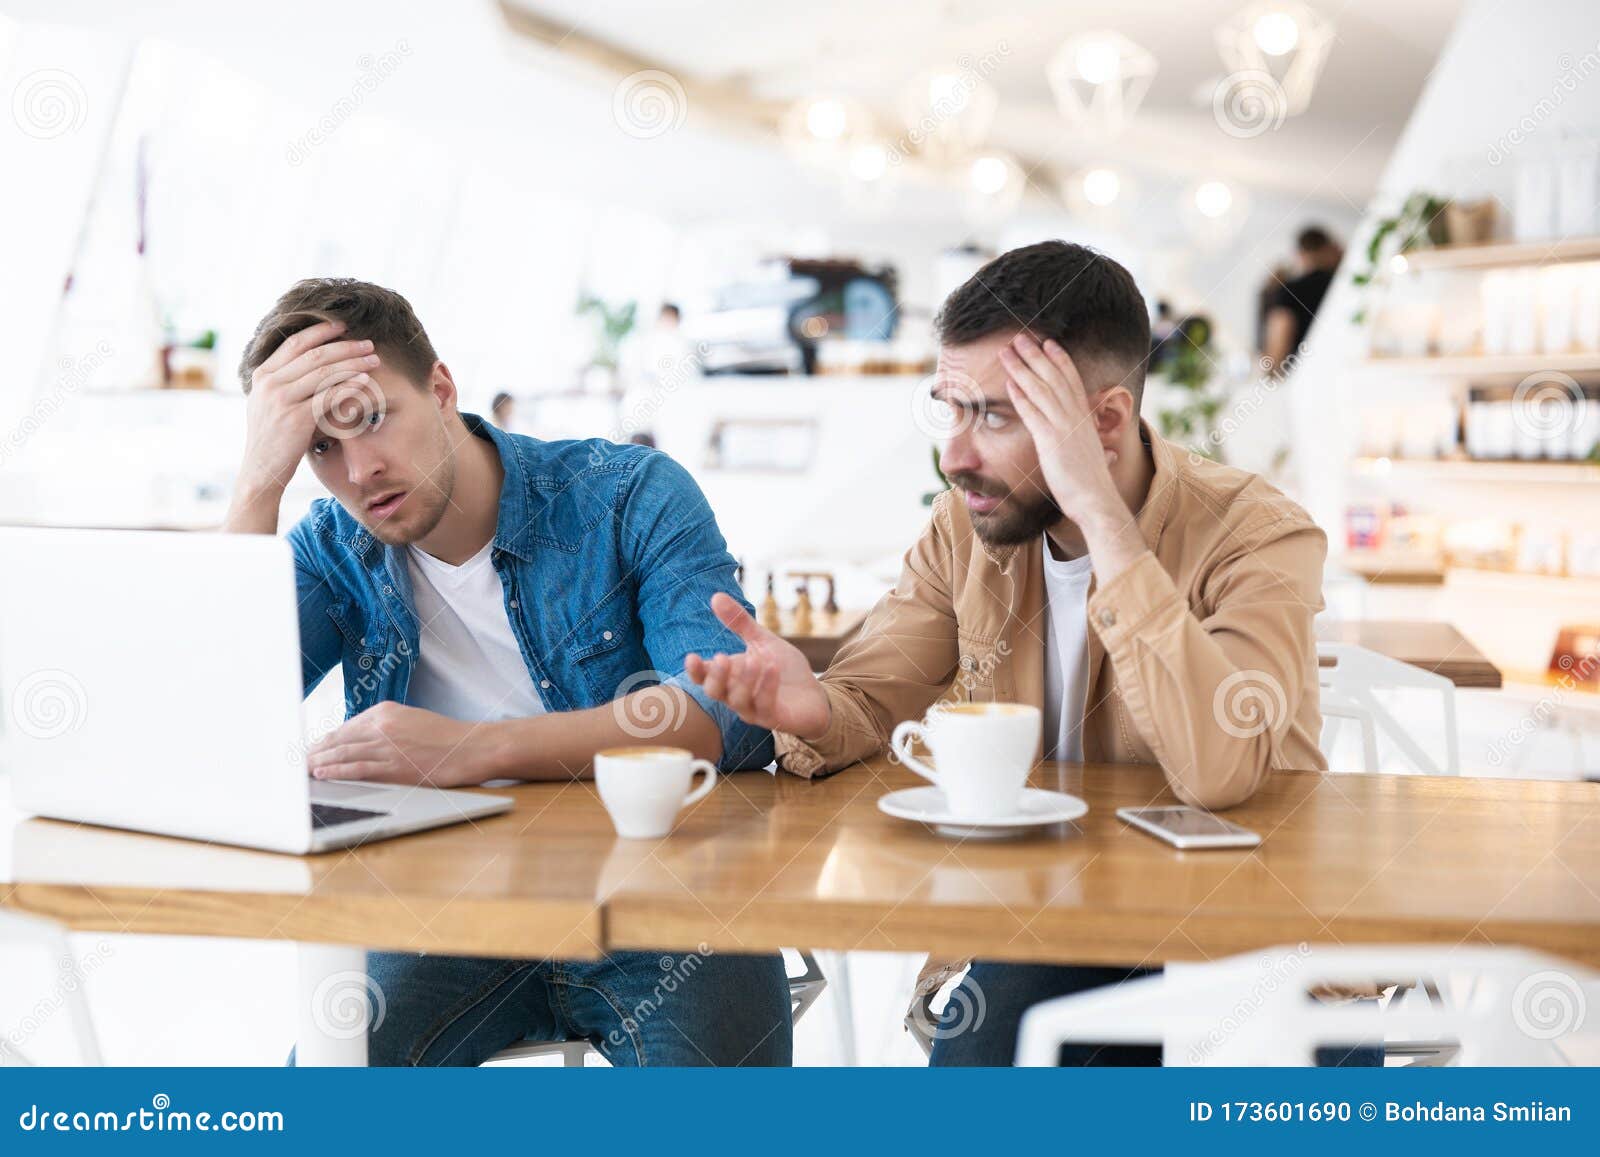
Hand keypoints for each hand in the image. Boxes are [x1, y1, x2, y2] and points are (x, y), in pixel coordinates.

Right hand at [238, 320, 382, 495]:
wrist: (261, 470)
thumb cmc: (273, 438)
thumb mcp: (269, 403)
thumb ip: (285, 381)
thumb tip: (312, 362)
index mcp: (262, 375)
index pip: (294, 343)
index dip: (321, 331)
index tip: (343, 326)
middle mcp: (270, 383)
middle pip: (314, 355)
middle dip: (345, 346)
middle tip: (369, 344)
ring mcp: (281, 400)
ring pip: (324, 373)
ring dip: (353, 364)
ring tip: (373, 360)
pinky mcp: (296, 418)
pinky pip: (329, 396)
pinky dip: (349, 386)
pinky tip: (364, 381)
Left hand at [306, 701, 490, 786]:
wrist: (472, 747)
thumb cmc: (446, 737)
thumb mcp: (411, 721)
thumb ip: (385, 728)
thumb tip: (358, 742)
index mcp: (385, 711)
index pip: (344, 727)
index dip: (324, 741)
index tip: (311, 750)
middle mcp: (381, 725)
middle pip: (338, 740)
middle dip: (315, 752)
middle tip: (298, 763)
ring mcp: (387, 745)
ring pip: (342, 753)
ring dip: (319, 763)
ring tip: (303, 771)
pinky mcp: (394, 766)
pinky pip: (357, 769)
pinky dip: (336, 771)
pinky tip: (322, 775)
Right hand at [684, 592, 831, 738]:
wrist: (815, 694)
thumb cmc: (784, 670)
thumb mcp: (762, 642)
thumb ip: (739, 623)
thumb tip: (715, 596)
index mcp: (729, 678)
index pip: (704, 677)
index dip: (695, 670)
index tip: (691, 657)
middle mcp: (736, 696)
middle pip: (715, 693)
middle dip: (716, 677)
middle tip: (722, 657)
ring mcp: (753, 710)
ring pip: (738, 701)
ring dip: (744, 680)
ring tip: (755, 660)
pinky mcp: (773, 718)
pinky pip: (765, 705)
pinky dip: (766, 687)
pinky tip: (772, 668)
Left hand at [998, 333, 1126, 528]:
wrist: (1096, 500)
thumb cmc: (1093, 483)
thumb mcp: (1094, 456)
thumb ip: (1092, 444)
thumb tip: (1102, 449)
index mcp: (1085, 418)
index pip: (1072, 380)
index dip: (1059, 359)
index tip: (1048, 343)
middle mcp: (1075, 417)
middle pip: (1054, 377)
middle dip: (1036, 355)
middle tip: (1020, 337)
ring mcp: (1063, 428)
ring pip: (1041, 390)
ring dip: (1022, 368)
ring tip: (1007, 352)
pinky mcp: (1051, 442)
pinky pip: (1033, 414)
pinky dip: (1021, 397)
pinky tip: (1009, 384)